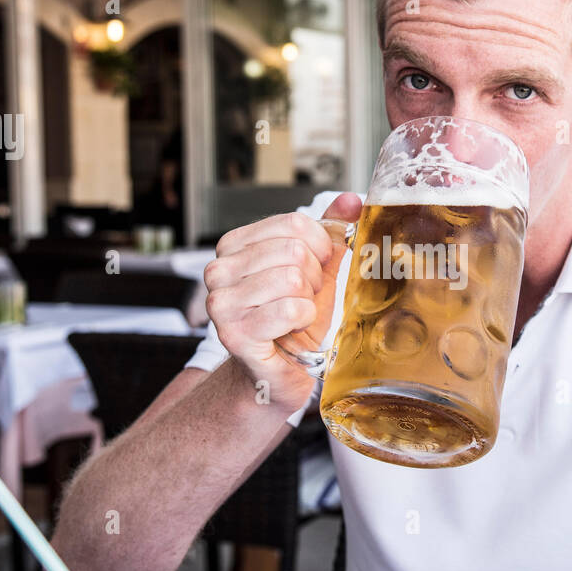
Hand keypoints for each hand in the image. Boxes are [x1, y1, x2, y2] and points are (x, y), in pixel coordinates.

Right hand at [204, 192, 361, 415]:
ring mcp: (222, 302)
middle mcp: (219, 269)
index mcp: (234, 245)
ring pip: (292, 278)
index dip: (320, 249)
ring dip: (308, 301)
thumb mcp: (319, 267)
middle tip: (303, 300)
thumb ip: (334, 230)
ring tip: (296, 316)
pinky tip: (291, 331)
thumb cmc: (297, 318)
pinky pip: (290, 309)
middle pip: (294, 250)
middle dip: (313, 279)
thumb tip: (352, 200)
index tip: (313, 272)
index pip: (294, 223)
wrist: (281, 370)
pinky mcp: (234, 333)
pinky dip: (303, 321)